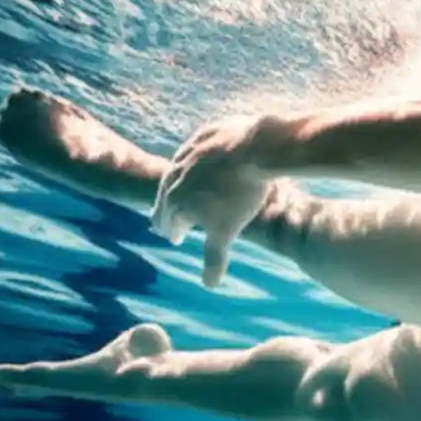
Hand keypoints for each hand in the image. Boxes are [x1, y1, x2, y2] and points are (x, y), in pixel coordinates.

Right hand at [152, 115, 272, 287]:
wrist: (255, 149)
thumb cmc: (240, 194)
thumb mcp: (227, 231)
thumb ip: (215, 258)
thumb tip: (209, 286)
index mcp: (176, 202)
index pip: (168, 223)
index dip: (172, 232)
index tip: (174, 237)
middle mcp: (174, 177)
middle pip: (165, 198)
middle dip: (166, 212)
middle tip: (165, 221)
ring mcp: (187, 153)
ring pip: (175, 174)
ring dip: (175, 187)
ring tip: (179, 193)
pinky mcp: (203, 135)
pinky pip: (192, 152)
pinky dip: (191, 163)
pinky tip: (198, 164)